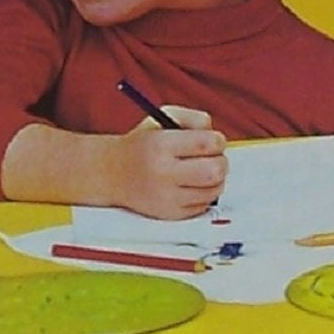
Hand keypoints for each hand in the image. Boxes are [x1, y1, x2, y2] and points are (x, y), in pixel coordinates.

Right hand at [106, 109, 226, 218]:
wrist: (112, 173)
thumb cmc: (142, 144)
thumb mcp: (162, 118)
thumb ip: (194, 119)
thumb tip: (218, 138)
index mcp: (161, 146)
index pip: (209, 143)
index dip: (218, 140)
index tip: (213, 141)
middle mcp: (164, 173)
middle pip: (216, 170)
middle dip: (220, 161)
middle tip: (212, 158)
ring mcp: (168, 197)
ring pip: (215, 190)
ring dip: (215, 179)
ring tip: (201, 171)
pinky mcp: (171, 214)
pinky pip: (204, 206)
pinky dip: (203, 195)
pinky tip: (190, 185)